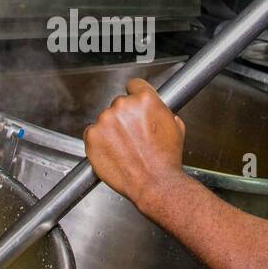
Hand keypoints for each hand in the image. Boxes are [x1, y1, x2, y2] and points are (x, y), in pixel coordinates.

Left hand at [83, 77, 186, 208]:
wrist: (154, 183)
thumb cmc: (166, 160)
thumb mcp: (176, 128)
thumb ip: (163, 112)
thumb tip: (158, 111)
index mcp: (145, 99)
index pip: (133, 85)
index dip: (135, 95)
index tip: (134, 106)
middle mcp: (123, 105)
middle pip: (119, 104)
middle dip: (124, 117)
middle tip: (132, 136)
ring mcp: (105, 120)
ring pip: (105, 120)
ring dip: (111, 130)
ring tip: (124, 148)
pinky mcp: (92, 136)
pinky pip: (92, 133)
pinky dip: (99, 142)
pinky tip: (113, 152)